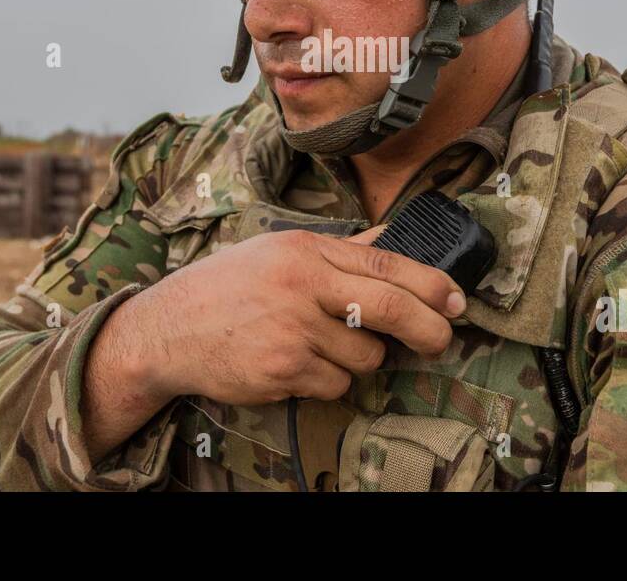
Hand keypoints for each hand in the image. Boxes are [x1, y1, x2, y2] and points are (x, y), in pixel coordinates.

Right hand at [81, 226, 464, 457]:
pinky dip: (327, 380)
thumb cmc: (229, 286)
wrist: (169, 329)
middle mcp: (301, 286)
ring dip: (359, 358)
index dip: (430, 283)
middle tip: (443, 339)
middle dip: (428, 328)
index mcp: (306, 251)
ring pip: (365, 356)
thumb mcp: (281, 251)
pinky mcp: (282, 371)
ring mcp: (292, 331)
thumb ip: (341, 251)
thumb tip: (394, 241)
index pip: (384, 264)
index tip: (457, 299)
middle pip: (389, 307)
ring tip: (322, 345)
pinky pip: (335, 384)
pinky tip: (296, 364)